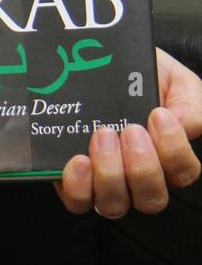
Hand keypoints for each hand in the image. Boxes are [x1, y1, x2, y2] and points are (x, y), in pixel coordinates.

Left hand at [53, 47, 201, 215]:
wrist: (97, 59)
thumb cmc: (139, 76)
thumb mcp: (174, 81)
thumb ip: (189, 106)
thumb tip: (183, 127)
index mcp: (166, 156)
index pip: (182, 172)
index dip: (174, 151)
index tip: (159, 115)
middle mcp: (137, 178)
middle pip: (151, 199)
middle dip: (143, 167)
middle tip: (130, 130)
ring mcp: (104, 183)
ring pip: (114, 205)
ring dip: (110, 174)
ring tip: (102, 136)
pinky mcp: (74, 181)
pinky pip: (77, 200)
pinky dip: (79, 186)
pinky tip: (79, 161)